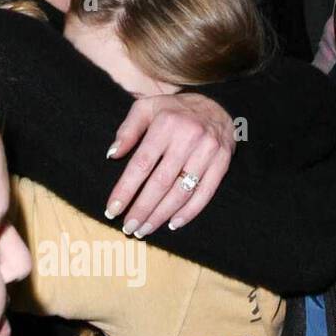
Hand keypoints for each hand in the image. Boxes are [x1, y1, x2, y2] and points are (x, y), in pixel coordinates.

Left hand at [104, 91, 234, 234]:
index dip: (125, 190)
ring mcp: (208, 151)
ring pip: (182, 192)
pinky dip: (189, 212)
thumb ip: (128, 130)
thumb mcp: (147, 108)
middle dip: (142, 209)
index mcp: (166, 124)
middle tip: (128, 228)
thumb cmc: (174, 111)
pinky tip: (172, 224)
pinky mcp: (222, 162)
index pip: (141, 164)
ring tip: (144, 229)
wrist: (216, 105)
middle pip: (161, 183)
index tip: (112, 209)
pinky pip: (205, 193)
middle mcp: (188, 138)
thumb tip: (112, 154)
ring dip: (161, 215)